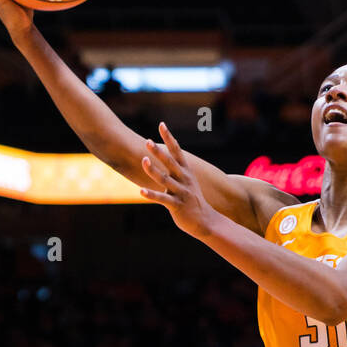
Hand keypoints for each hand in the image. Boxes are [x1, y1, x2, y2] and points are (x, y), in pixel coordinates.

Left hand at [140, 124, 214, 238]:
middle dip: (159, 152)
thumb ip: (175, 171)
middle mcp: (184, 180)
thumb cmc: (192, 200)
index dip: (169, 138)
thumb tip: (165, 157)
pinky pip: (162, 199)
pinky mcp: (176, 206)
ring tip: (144, 160)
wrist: (206, 221)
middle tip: (148, 141)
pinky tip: (140, 191)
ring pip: (165, 179)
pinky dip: (151, 195)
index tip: (161, 124)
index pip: (177, 151)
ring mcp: (181, 192)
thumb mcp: (186, 182)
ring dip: (153, 170)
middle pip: (170, 163)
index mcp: (186, 172)